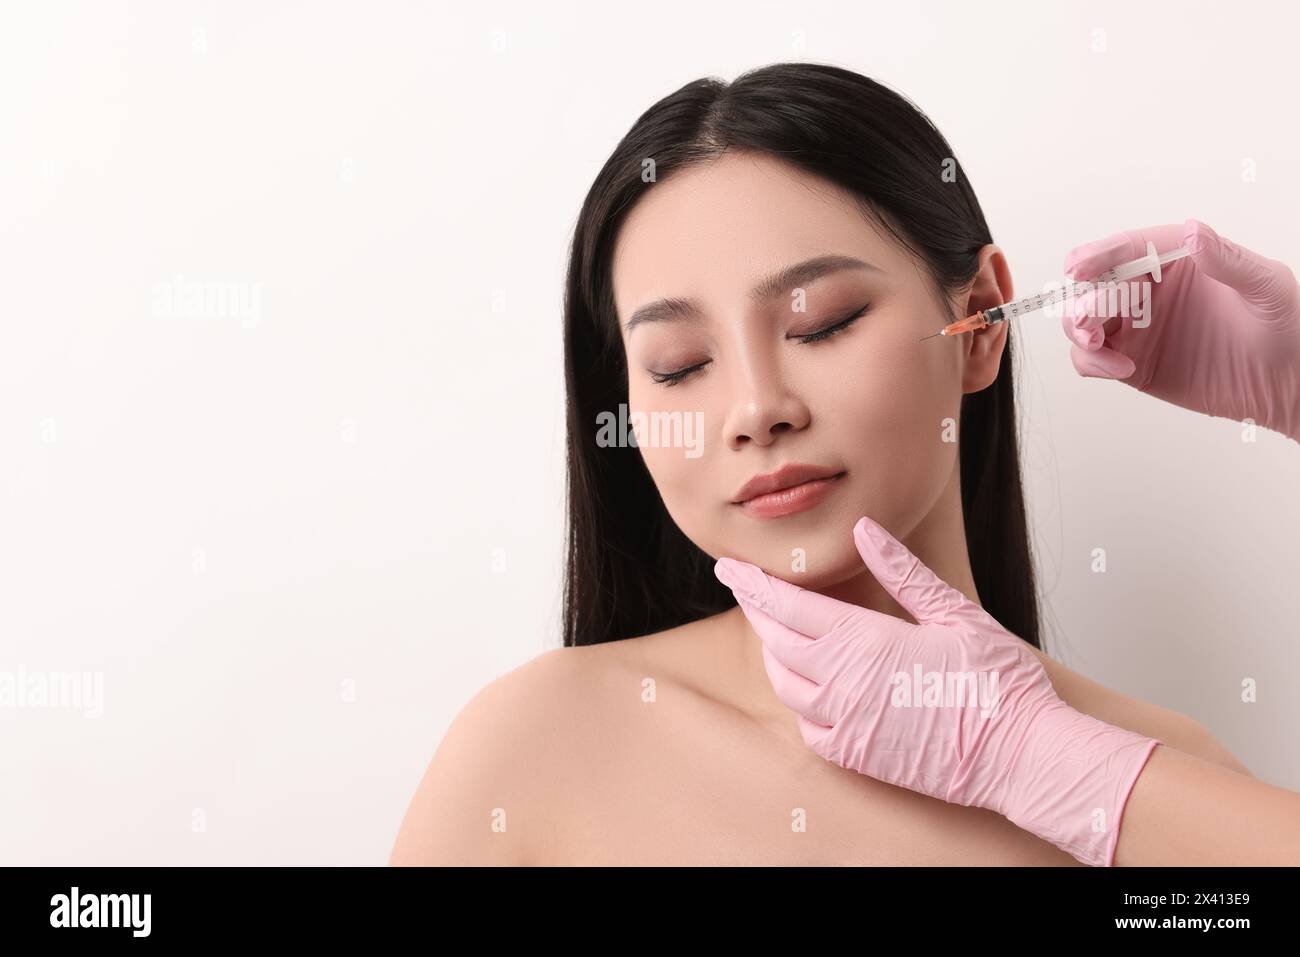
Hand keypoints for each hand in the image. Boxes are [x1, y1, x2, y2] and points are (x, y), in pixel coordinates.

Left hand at [713, 514, 1159, 866]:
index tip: (730, 567)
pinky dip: (802, 705)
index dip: (754, 584)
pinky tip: (813, 690)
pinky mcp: (858, 756)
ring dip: (775, 656)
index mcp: (863, 641)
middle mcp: (842, 683)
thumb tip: (867, 531)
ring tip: (777, 633)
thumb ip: (902, 572)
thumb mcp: (954, 613)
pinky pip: (809, 729)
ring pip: (786, 686)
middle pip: (776, 641)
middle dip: (756, 610)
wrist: (1022, 756)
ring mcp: (846, 723)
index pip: (787, 605)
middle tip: (745, 589)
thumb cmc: (998, 681)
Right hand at [1062, 218, 1299, 441]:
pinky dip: (1092, 362)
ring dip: (1078, 329)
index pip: (1129, 248)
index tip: (1079, 266)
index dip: (1099, 254)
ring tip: (1096, 342)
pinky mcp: (1130, 362)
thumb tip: (1193, 232)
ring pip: (1082, 320)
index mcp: (1178, 261)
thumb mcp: (1266, 286)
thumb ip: (1228, 260)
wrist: (1288, 384)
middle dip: (1082, 298)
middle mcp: (1150, 291)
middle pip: (1094, 284)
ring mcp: (1137, 327)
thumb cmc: (1286, 327)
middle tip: (1087, 317)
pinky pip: (1090, 358)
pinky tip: (1121, 369)